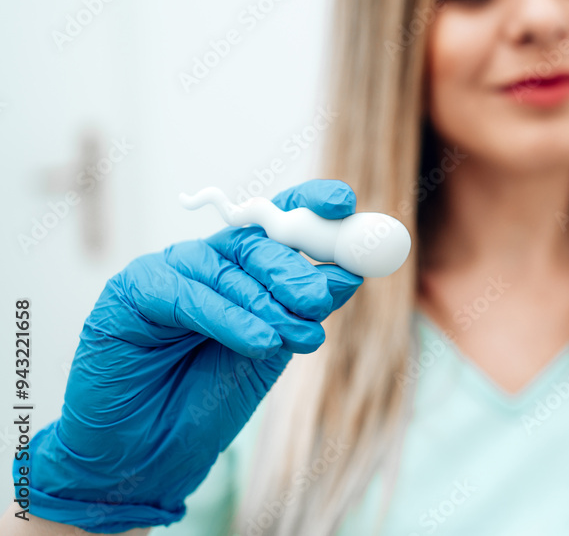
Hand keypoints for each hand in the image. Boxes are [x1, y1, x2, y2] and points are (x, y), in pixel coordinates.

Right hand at [17, 180, 362, 532]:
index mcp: (243, 267)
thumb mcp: (271, 350)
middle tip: (320, 299)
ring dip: (270, 304)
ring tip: (301, 338)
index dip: (312, 203)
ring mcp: (168, 270)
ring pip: (227, 269)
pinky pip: (188, 295)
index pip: (280, 219)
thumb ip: (302, 311)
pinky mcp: (133, 290)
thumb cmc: (209, 399)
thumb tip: (348, 273)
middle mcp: (208, 260)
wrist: (149, 453)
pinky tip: (260, 342)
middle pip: (257, 242)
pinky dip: (229, 318)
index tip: (345, 204)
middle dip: (295, 269)